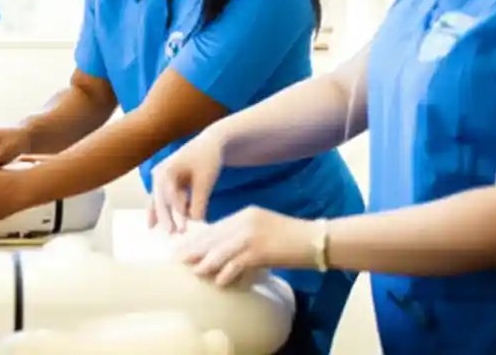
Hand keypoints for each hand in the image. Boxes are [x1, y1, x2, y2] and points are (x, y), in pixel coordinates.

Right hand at [148, 129, 223, 232]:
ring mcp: (161, 177)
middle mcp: (159, 174)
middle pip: (160, 200)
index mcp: (167, 170)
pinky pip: (162, 198)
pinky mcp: (167, 181)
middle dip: (165, 218)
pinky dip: (163, 210)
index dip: (175, 214)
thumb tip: (197, 222)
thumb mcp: (205, 181)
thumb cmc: (208, 159)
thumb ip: (199, 201)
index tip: (183, 229)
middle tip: (172, 234)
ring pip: (158, 200)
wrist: (210, 142)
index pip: (170, 197)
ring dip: (162, 215)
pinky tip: (154, 223)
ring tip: (162, 231)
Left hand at [176, 206, 320, 286]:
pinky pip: (237, 264)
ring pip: (221, 250)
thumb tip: (224, 251)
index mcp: (245, 214)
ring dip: (206, 263)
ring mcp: (252, 235)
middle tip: (178, 259)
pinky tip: (219, 281)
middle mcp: (245, 221)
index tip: (183, 246)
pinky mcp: (260, 250)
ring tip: (194, 272)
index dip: (198, 238)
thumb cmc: (292, 238)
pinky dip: (227, 274)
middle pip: (214, 237)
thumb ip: (244, 234)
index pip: (215, 227)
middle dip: (195, 249)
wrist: (317, 239)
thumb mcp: (264, 228)